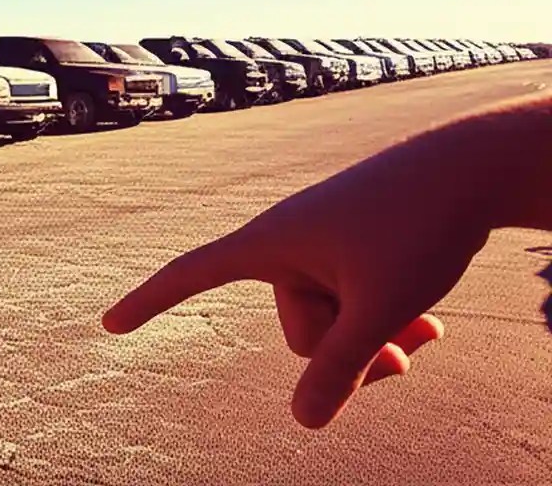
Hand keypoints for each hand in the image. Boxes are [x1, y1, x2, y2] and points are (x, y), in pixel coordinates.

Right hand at [102, 134, 488, 428]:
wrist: (476, 162)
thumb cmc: (420, 223)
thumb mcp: (378, 307)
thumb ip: (340, 367)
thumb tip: (301, 422)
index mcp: (270, 242)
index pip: (190, 274)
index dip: (148, 302)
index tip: (109, 325)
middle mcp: (289, 242)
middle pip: (296, 327)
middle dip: (347, 350)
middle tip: (406, 358)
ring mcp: (325, 244)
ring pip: (334, 318)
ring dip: (377, 337)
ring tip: (430, 333)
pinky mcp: (356, 245)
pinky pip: (355, 298)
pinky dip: (387, 317)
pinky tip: (431, 323)